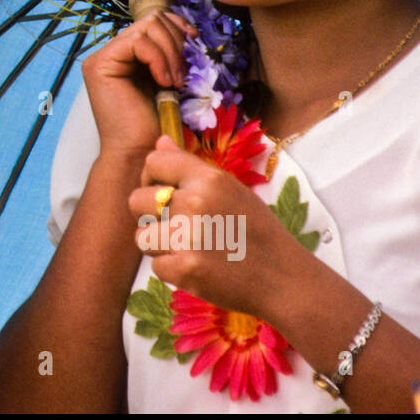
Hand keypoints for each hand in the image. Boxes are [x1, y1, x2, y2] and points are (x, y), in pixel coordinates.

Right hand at [82, 9, 195, 159]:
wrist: (140, 153)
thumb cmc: (157, 123)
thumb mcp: (169, 78)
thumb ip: (170, 53)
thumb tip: (188, 29)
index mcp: (126, 53)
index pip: (154, 21)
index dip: (178, 28)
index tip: (195, 45)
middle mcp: (110, 52)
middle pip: (152, 19)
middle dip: (176, 42)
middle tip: (184, 74)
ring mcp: (101, 58)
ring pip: (146, 27)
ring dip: (171, 53)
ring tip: (176, 82)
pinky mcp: (99, 65)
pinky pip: (138, 42)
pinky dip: (159, 59)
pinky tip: (165, 83)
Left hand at [126, 136, 314, 321]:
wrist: (283, 277)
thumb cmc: (256, 230)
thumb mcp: (231, 189)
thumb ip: (191, 166)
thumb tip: (160, 141)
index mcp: (209, 178)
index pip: (154, 163)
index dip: (152, 178)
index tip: (163, 191)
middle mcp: (195, 202)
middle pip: (136, 200)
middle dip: (149, 215)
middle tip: (174, 226)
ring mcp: (188, 237)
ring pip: (142, 237)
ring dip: (159, 246)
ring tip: (188, 248)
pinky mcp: (184, 269)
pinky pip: (156, 266)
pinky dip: (173, 270)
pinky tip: (198, 267)